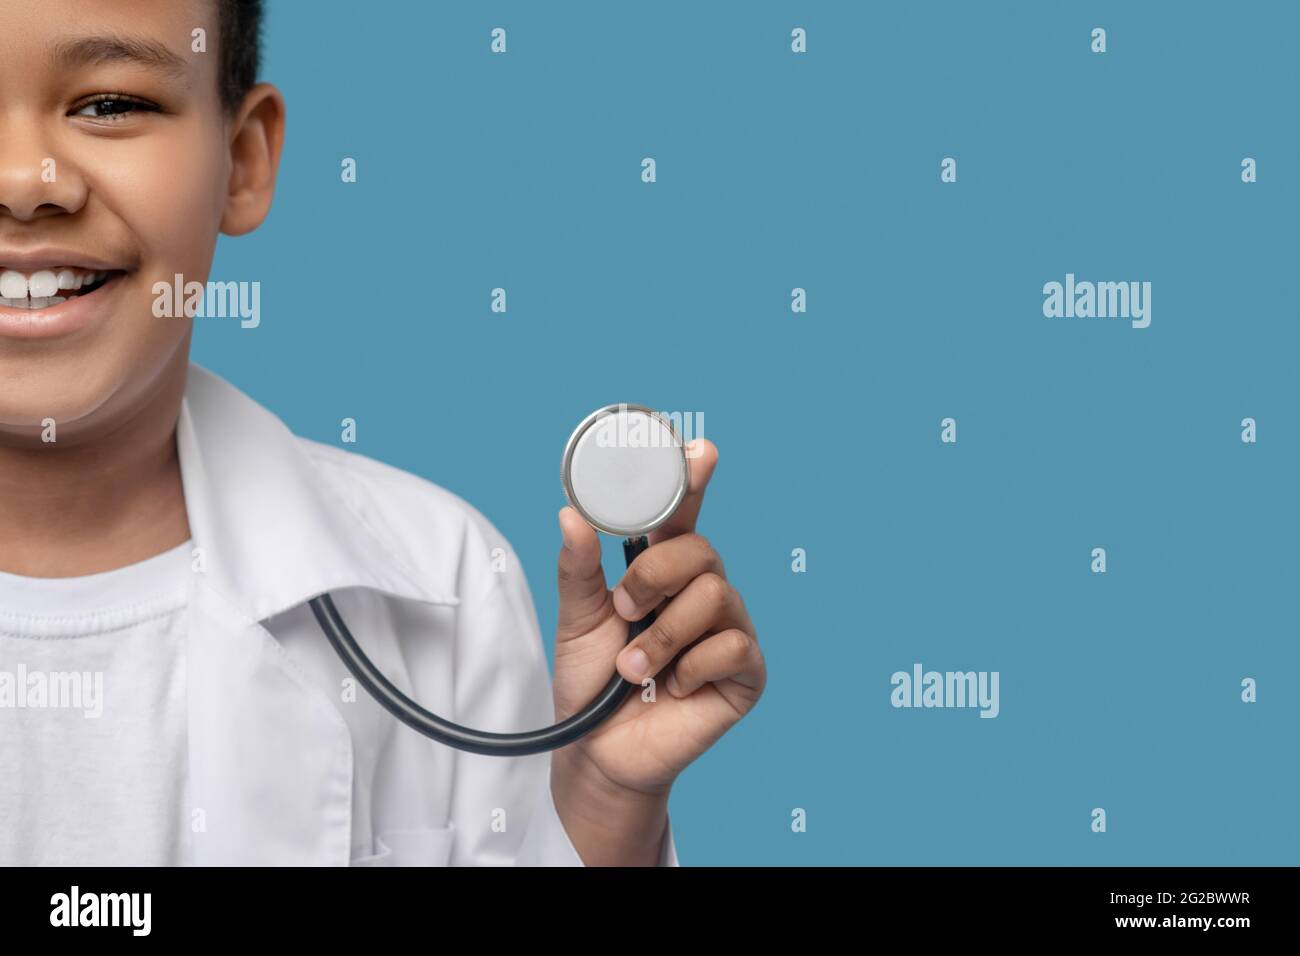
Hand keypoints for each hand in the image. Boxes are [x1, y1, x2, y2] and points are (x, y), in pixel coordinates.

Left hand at [551, 439, 765, 804]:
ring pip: (715, 595)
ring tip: (636, 669)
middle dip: (655, 577)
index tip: (699, 451)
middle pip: (701, 550)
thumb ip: (579, 568)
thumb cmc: (592, 683)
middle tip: (625, 612)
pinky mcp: (746, 672)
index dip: (693, 481)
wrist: (599, 752)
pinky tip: (674, 688)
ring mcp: (728, 630)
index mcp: (663, 571)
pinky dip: (692, 667)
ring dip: (664, 634)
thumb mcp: (576, 619)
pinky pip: (733, 645)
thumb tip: (571, 515)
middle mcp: (702, 592)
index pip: (683, 515)